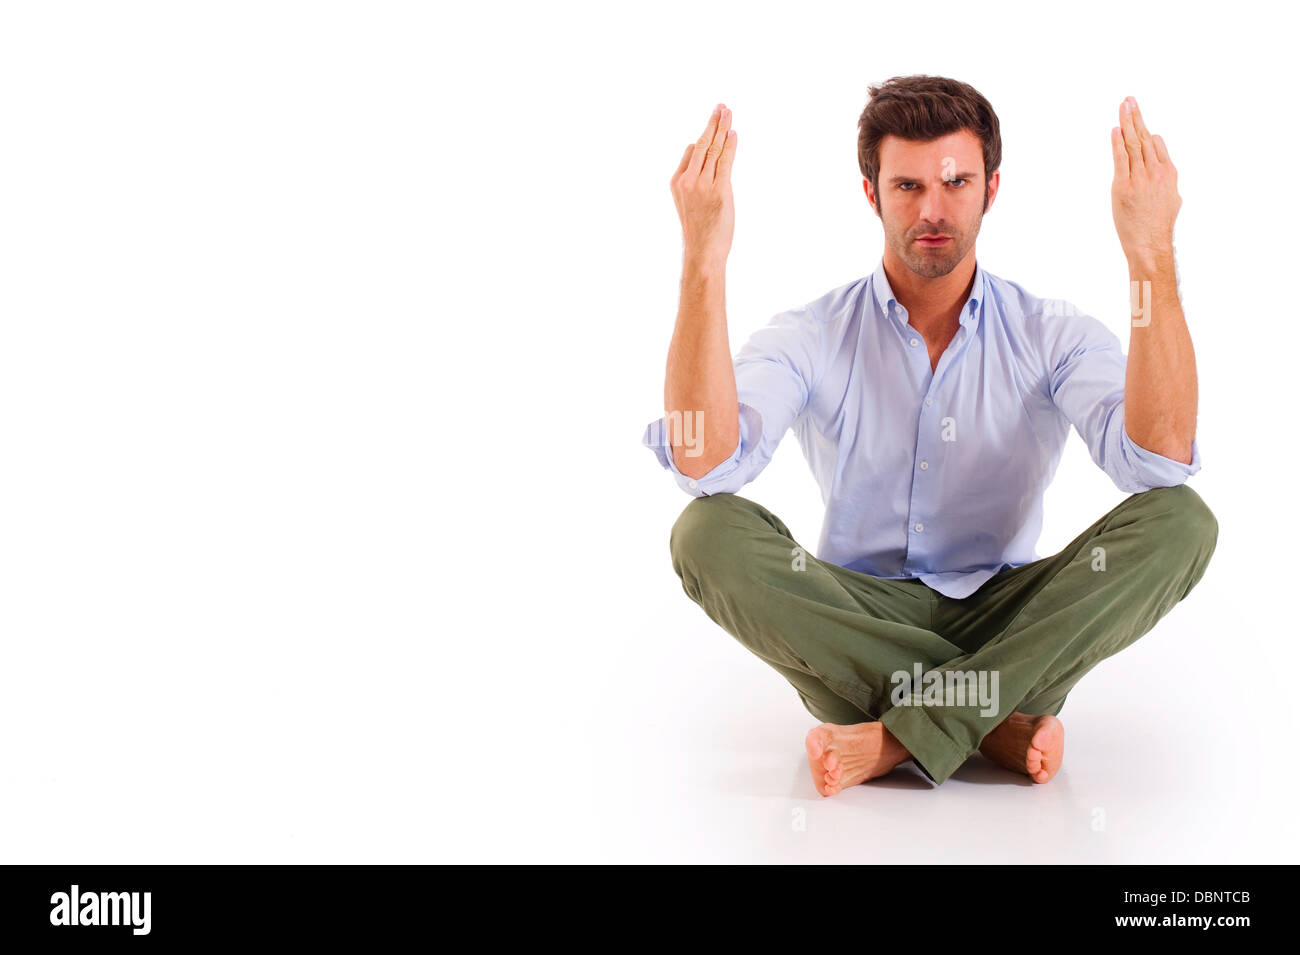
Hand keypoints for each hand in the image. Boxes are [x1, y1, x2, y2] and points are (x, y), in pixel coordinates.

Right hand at [670, 103, 736, 262]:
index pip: (691, 153)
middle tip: (721, 107)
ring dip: (722, 128)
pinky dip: (729, 145)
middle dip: (712, 123)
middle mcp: (688, 180)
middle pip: (701, 144)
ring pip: (713, 149)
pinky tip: (733, 133)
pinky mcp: (720, 190)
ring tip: (728, 112)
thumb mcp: (689, 205)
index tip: (714, 125)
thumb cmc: (699, 233)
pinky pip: (724, 161)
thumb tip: (704, 164)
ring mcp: (703, 184)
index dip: (703, 139)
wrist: (702, 253)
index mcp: (677, 182)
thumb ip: (695, 183)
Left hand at [1111, 96, 1180, 258]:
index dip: (1146, 130)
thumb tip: (1163, 172)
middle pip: (1145, 138)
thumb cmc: (1159, 226)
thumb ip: (1166, 181)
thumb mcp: (1172, 199)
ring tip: (1123, 106)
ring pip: (1134, 144)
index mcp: (1169, 173)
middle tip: (1130, 100)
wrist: (1151, 244)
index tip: (1137, 118)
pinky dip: (1117, 143)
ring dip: (1127, 122)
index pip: (1157, 144)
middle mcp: (1156, 172)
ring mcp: (1140, 178)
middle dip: (1136, 116)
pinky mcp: (1124, 187)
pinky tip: (1115, 129)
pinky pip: (1121, 159)